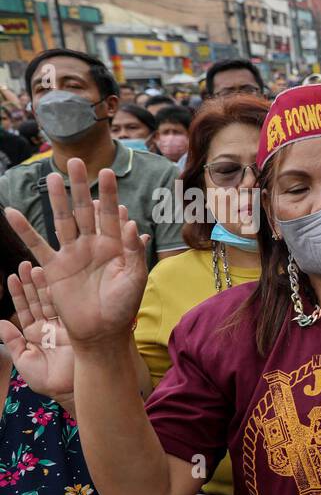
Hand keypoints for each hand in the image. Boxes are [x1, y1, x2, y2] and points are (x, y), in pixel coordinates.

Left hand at [0, 261, 73, 399]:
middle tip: (25, 265)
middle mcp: (48, 327)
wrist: (70, 390)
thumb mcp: (23, 360)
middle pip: (37, 300)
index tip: (12, 278)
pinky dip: (59, 296)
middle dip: (30, 283)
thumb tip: (1, 323)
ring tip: (36, 268)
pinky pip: (64, 309)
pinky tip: (54, 282)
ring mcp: (62, 326)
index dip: (18, 294)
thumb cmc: (46, 379)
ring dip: (43, 285)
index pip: (24, 309)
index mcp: (34, 334)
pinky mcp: (75, 328)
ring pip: (51, 301)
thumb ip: (11, 341)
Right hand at [3, 159, 149, 350]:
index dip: (109, 194)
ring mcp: (72, 254)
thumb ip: (135, 251)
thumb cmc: (124, 307)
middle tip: (75, 162)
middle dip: (81, 186)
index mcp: (115, 246)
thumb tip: (133, 223)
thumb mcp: (135, 278)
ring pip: (63, 220)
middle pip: (85, 209)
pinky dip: (24, 229)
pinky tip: (12, 212)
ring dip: (57, 199)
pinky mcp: (54, 267)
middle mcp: (93, 245)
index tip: (107, 173)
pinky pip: (37, 245)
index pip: (112, 214)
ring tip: (51, 177)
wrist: (102, 332)